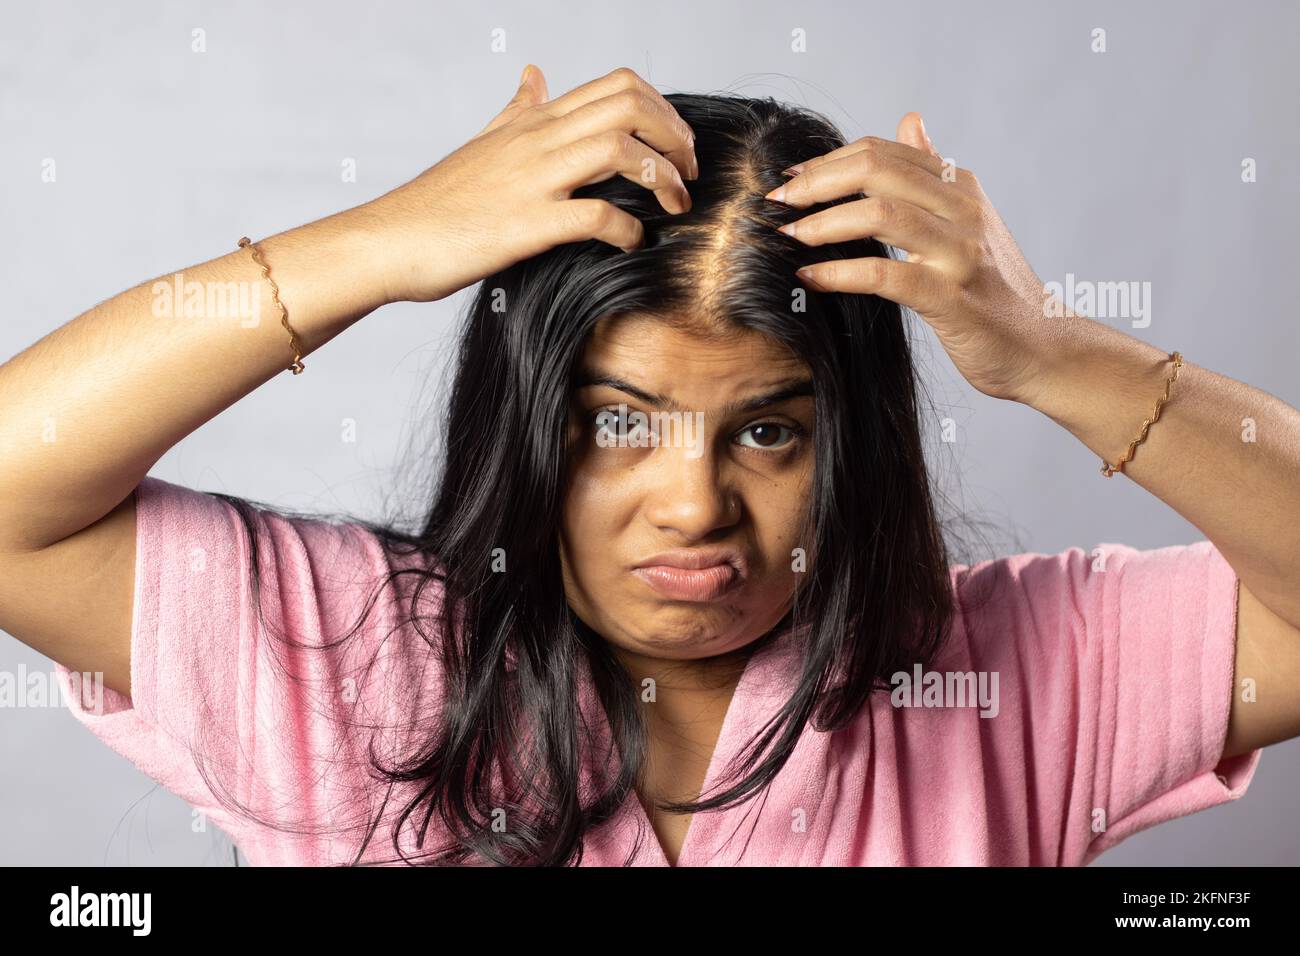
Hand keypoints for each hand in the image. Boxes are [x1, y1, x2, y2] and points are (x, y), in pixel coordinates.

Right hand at [361, 65, 697, 303]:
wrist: (389, 241)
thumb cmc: (438, 202)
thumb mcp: (485, 141)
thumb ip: (518, 108)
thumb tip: (534, 72)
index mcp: (534, 122)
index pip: (617, 87)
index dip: (664, 111)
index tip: (676, 146)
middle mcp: (538, 141)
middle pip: (630, 107)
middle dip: (674, 138)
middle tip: (688, 175)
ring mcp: (533, 180)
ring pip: (620, 151)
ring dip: (662, 178)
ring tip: (674, 206)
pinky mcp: (527, 225)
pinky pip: (596, 216)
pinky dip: (628, 229)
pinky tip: (633, 242)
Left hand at [766, 113, 1055, 403]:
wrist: (1042, 347)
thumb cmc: (995, 290)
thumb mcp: (969, 220)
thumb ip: (934, 173)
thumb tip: (910, 121)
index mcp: (961, 187)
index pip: (883, 152)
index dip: (829, 160)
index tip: (792, 178)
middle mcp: (964, 211)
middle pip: (878, 171)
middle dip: (818, 182)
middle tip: (778, 202)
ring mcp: (960, 254)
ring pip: (880, 214)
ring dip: (823, 223)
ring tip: (789, 235)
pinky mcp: (952, 300)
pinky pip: (885, 276)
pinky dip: (840, 273)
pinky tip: (810, 277)